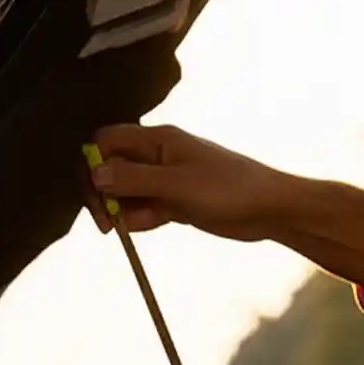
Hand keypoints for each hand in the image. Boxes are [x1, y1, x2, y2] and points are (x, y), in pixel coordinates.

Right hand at [82, 123, 292, 240]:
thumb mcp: (178, 184)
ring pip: (126, 192)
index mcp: (157, 140)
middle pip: (111, 169)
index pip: (106, 141)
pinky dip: (141, 219)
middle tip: (108, 224)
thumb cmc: (230, 189)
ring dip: (123, 210)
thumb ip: (134, 179)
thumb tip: (94, 174)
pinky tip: (154, 224)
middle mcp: (157, 156)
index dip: (94, 165)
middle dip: (104, 194)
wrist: (269, 210)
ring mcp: (165, 180)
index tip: (97, 195)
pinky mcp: (174, 202)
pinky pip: (144, 208)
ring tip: (138, 224)